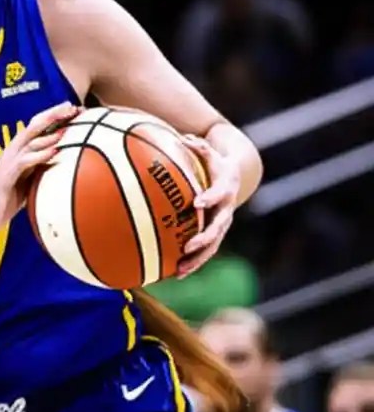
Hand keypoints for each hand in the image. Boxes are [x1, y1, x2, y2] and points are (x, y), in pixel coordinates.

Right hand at [0, 102, 80, 229]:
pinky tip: (54, 152)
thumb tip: (64, 162)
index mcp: (18, 150)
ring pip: (29, 140)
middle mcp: (12, 151)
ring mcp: (8, 162)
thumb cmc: (7, 198)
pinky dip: (39, 155)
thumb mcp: (29, 179)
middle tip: (71, 107)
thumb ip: (42, 167)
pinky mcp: (6, 176)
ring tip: (67, 127)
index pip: (37, 127)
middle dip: (53, 115)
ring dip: (49, 133)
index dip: (54, 115)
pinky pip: (24, 162)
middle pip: (33, 126)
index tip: (74, 108)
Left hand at [177, 134, 239, 276]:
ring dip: (197, 259)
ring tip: (180, 271)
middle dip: (204, 238)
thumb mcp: (210, 152)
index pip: (219, 194)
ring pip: (212, 246)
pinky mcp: (215, 234)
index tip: (198, 203)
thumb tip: (183, 137)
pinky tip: (176, 274)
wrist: (235, 177)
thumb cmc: (216, 164)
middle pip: (217, 228)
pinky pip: (205, 252)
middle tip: (188, 246)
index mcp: (224, 189)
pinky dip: (193, 263)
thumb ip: (198, 145)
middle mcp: (225, 210)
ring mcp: (221, 225)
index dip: (210, 198)